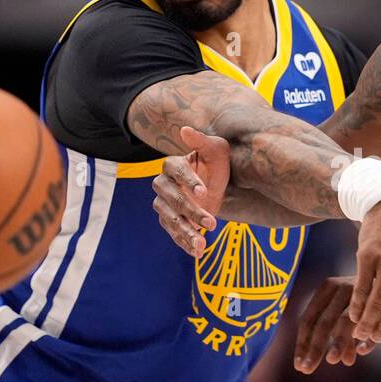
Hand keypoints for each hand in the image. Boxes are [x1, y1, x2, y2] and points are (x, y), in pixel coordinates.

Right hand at [152, 126, 231, 257]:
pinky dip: (185, 243)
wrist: (218, 183)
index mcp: (172, 165)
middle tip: (212, 222)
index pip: (177, 172)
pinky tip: (198, 252)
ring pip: (170, 219)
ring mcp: (164, 204)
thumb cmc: (216, 164)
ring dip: (186, 232)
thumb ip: (202, 141)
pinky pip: (173, 233)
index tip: (204, 192)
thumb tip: (185, 130)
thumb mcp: (216, 150)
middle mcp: (163, 184)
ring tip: (201, 244)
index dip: (189, 181)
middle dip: (192, 212)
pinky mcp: (169, 220)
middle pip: (173, 200)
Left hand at [294, 276, 376, 372]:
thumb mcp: (349, 314)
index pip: (308, 318)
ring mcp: (361, 291)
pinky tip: (362, 351)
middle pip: (323, 322)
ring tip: (332, 360)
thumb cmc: (367, 299)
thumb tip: (339, 360)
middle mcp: (341, 287)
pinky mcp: (380, 296)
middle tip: (307, 369)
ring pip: (344, 321)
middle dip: (315, 348)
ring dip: (339, 343)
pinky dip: (364, 338)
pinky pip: (369, 321)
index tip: (299, 365)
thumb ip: (341, 336)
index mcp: (327, 288)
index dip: (302, 343)